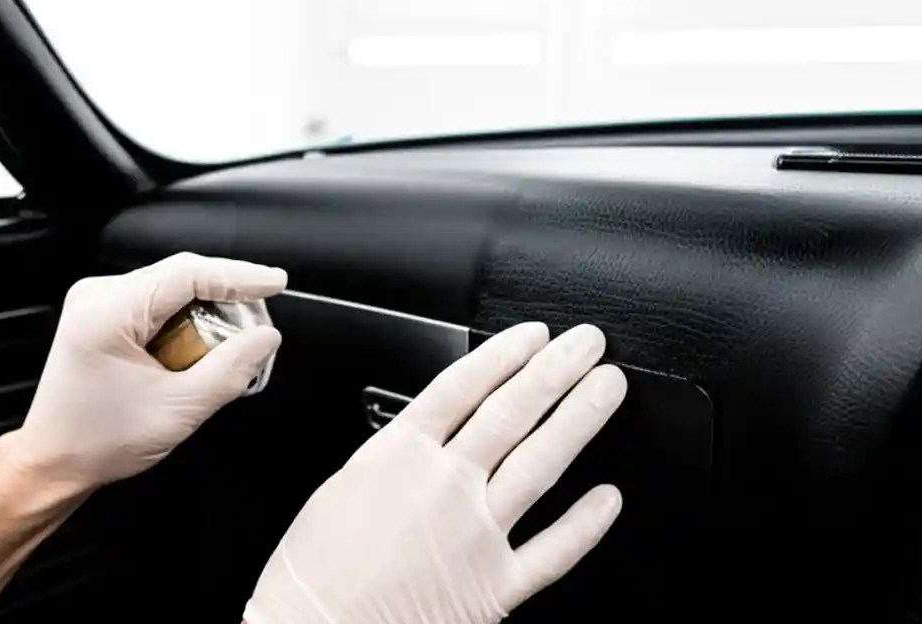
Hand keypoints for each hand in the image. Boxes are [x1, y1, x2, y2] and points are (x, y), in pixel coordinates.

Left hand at [13, 252, 286, 488]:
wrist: (53, 462)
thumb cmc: (101, 441)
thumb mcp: (178, 409)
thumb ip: (230, 370)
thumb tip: (266, 337)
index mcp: (108, 311)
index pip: (187, 272)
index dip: (239, 275)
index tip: (275, 283)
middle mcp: (98, 295)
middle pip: (182, 275)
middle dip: (225, 299)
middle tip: (256, 330)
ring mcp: (97, 301)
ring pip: (173, 288)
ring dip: (206, 313)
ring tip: (226, 349)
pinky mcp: (103, 313)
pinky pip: (159, 302)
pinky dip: (187, 321)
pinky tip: (198, 350)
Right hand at [244, 322, 626, 623]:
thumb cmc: (312, 574)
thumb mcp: (342, 486)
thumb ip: (394, 454)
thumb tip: (427, 431)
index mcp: (398, 455)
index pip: (463, 386)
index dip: (504, 354)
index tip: (533, 334)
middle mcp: (445, 487)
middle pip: (511, 412)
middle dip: (554, 370)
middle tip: (586, 343)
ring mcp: (476, 534)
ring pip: (540, 464)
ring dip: (578, 419)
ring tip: (605, 387)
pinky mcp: (494, 586)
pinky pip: (554, 552)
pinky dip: (586, 524)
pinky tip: (609, 497)